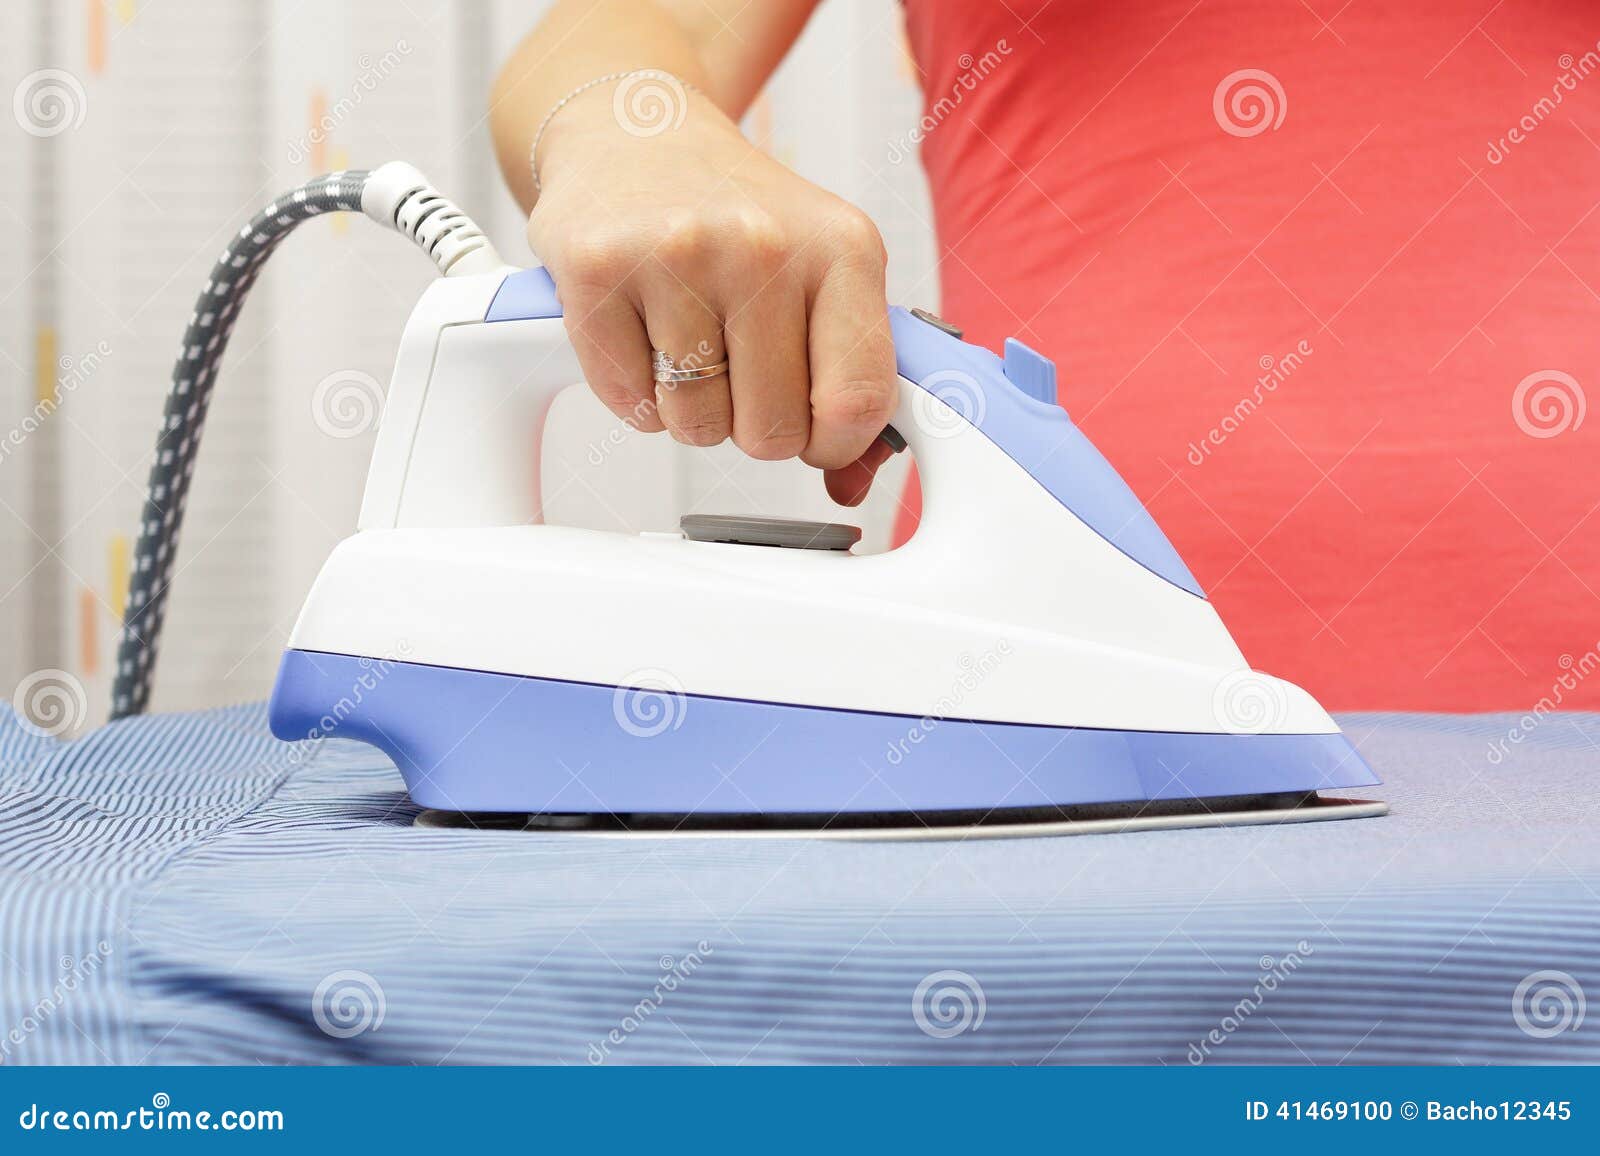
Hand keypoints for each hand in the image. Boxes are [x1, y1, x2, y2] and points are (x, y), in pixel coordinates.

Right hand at [528, 87, 897, 504]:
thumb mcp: (823, 272)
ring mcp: (676, 252)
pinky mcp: (596, 267)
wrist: (638, 133)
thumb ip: (852, 378)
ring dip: (691, 408)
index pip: (857, 401)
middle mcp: (763, 244)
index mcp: (843, 247)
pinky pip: (630, 404)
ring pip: (697, 426)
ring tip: (687, 338)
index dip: (834, 444)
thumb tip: (850, 482)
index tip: (815, 433)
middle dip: (753, 425)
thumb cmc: (739, 216)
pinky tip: (641, 333)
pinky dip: (635, 392)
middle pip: (772, 431)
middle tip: (736, 367)